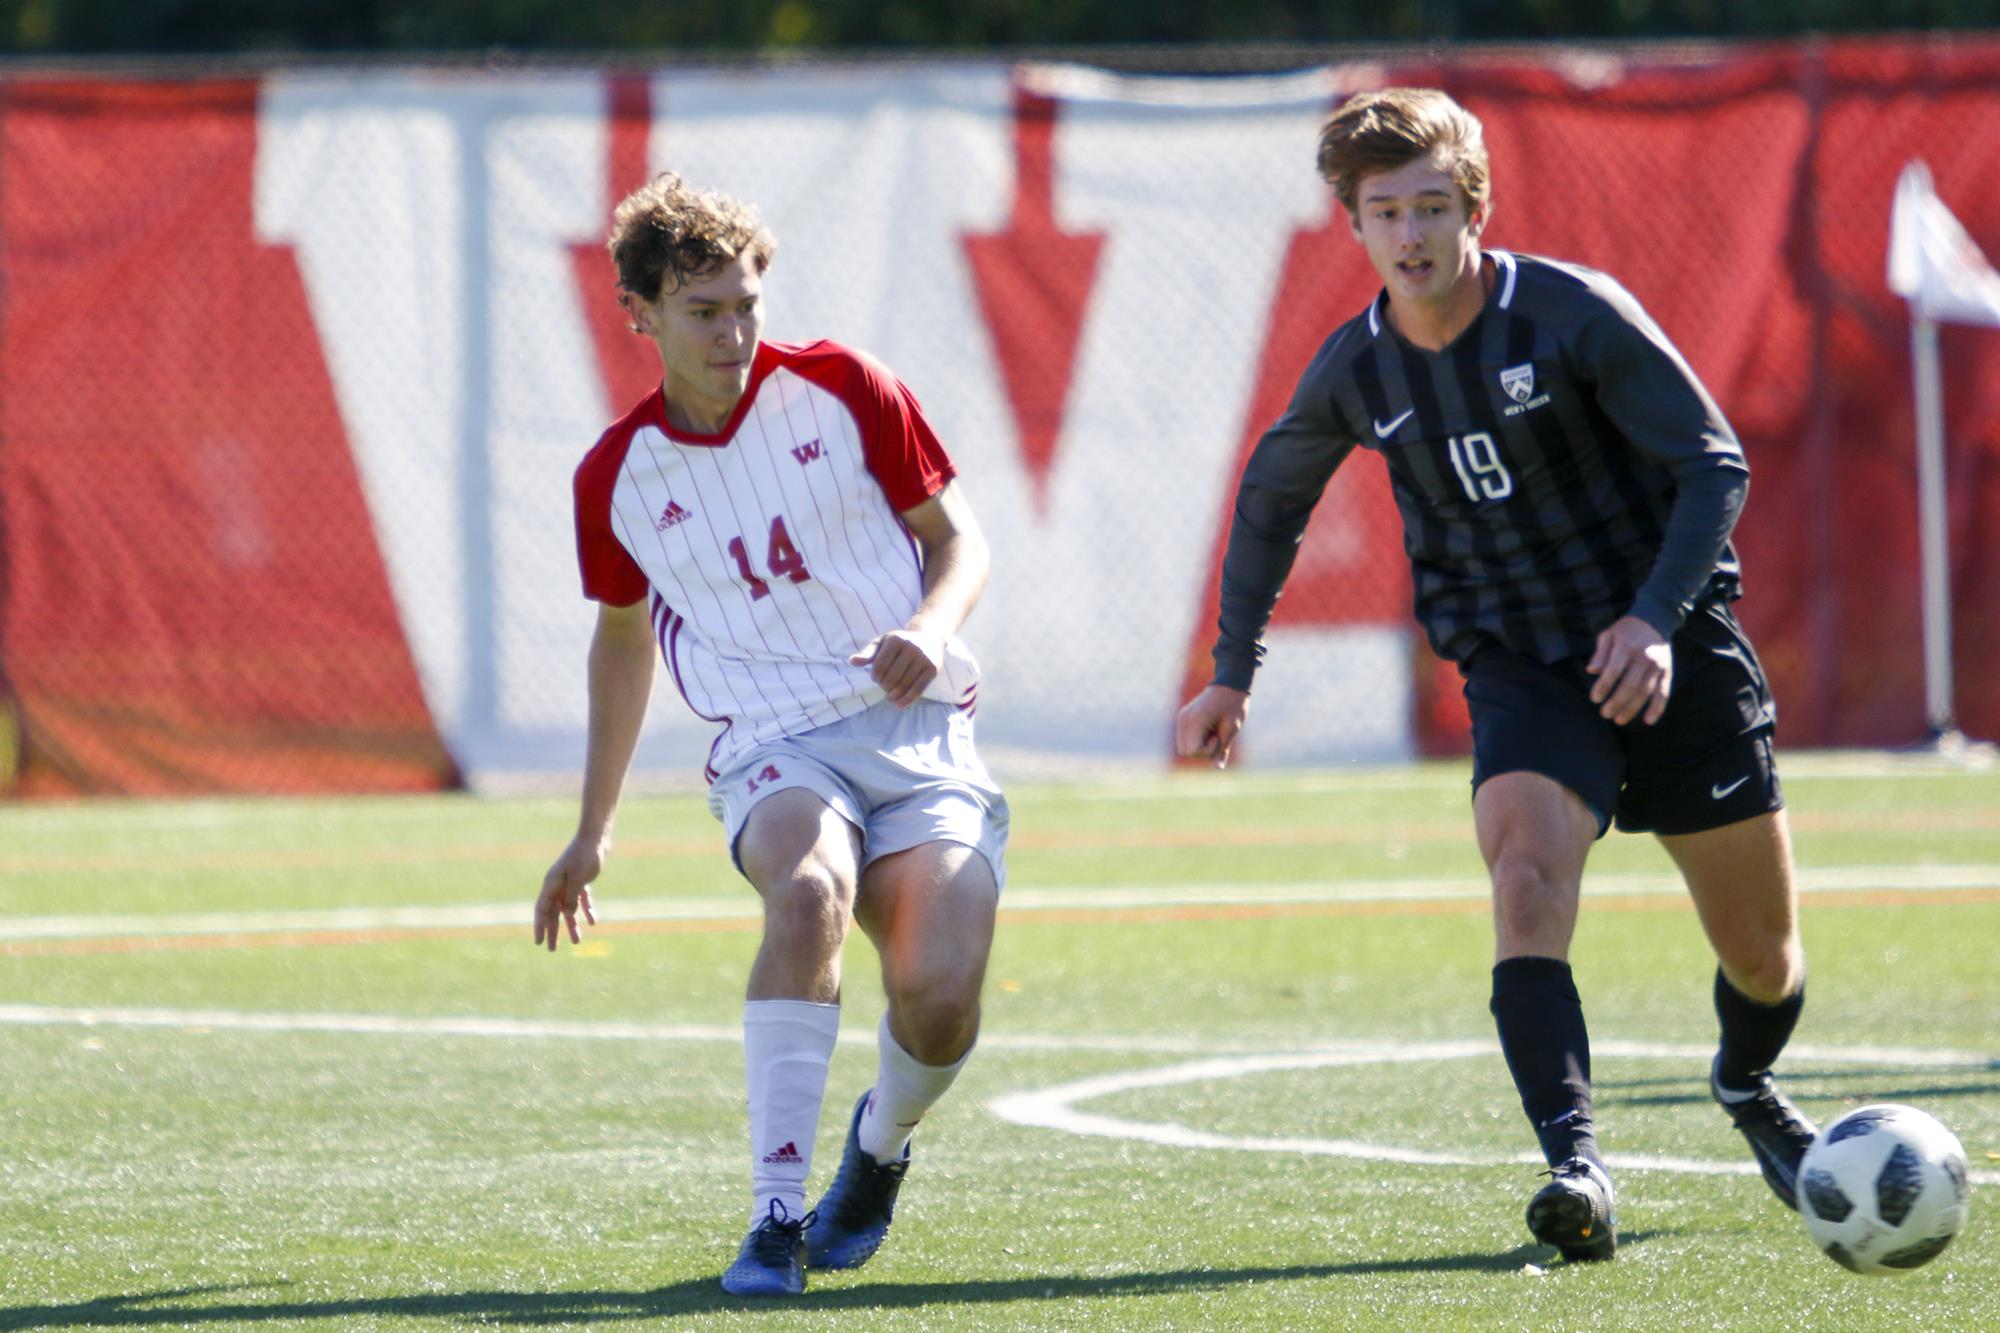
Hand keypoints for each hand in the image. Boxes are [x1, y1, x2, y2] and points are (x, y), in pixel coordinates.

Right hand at [535, 835, 602, 951]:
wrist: (596, 839)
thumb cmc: (585, 856)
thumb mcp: (578, 880)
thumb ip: (571, 898)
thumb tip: (568, 915)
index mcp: (551, 883)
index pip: (542, 909)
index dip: (540, 927)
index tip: (539, 942)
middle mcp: (557, 884)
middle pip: (553, 913)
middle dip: (553, 931)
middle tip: (552, 949)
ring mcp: (568, 882)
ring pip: (568, 908)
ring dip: (571, 924)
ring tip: (577, 941)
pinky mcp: (581, 879)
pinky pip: (581, 899)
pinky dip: (585, 909)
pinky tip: (593, 921)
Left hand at [850, 628, 946, 707]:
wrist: (929, 637)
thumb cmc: (900, 642)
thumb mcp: (883, 643)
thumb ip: (868, 653)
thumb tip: (853, 662)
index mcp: (895, 640)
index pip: (879, 666)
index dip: (875, 677)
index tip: (877, 679)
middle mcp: (910, 647)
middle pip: (892, 678)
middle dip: (885, 687)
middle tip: (885, 688)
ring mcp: (923, 658)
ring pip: (904, 685)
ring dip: (894, 696)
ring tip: (890, 697)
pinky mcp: (932, 669)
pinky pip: (918, 689)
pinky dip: (907, 700)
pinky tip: (899, 705)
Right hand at [1175, 684, 1249, 768]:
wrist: (1230, 684)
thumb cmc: (1234, 705)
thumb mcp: (1232, 729)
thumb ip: (1222, 750)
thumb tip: (1217, 768)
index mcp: (1194, 721)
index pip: (1192, 751)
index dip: (1207, 751)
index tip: (1218, 737)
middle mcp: (1183, 720)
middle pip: (1185, 752)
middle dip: (1201, 751)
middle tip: (1216, 735)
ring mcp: (1181, 718)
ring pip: (1184, 747)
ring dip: (1198, 746)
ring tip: (1212, 731)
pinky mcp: (1183, 718)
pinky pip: (1186, 739)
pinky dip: (1196, 740)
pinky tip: (1208, 728)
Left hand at [1586, 615, 1672, 725]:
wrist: (1655, 622)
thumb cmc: (1625, 631)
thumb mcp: (1608, 635)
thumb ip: (1600, 653)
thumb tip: (1591, 670)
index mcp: (1627, 646)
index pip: (1614, 671)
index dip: (1604, 687)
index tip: (1595, 699)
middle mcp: (1645, 657)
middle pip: (1630, 685)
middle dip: (1616, 702)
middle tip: (1604, 714)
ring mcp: (1658, 666)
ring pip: (1645, 692)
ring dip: (1632, 709)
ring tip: (1618, 720)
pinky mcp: (1667, 672)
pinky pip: (1664, 692)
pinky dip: (1658, 708)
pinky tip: (1648, 721)